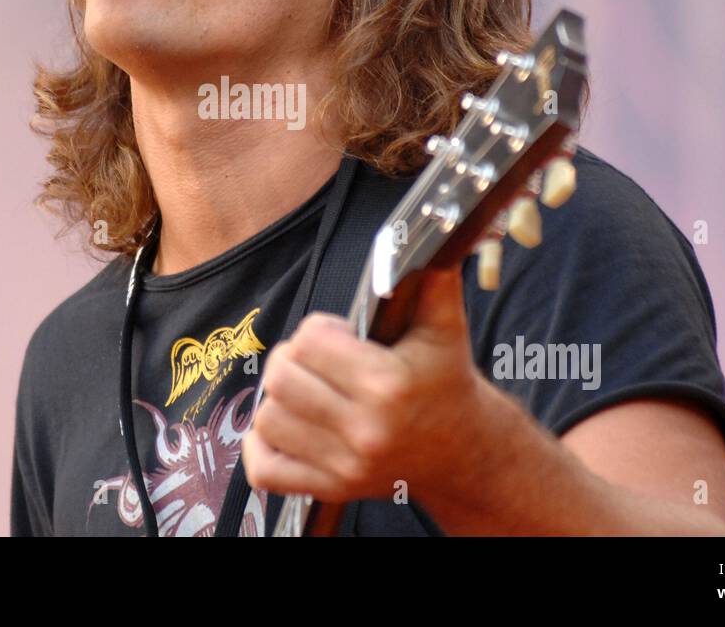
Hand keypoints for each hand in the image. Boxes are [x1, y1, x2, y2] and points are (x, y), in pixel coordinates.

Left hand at [242, 263, 485, 507]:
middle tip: (315, 360)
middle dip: (293, 359)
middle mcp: (364, 429)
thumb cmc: (445, 382)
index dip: (317, 330)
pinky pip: (265, 470)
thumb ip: (434, 280)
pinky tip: (285, 425)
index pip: (309, 342)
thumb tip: (431, 235)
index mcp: (387, 384)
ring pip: (268, 418)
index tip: (338, 336)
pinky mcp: (331, 488)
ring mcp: (345, 465)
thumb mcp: (445, 328)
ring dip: (278, 398)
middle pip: (281, 379)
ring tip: (306, 390)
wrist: (463, 450)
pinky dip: (262, 446)